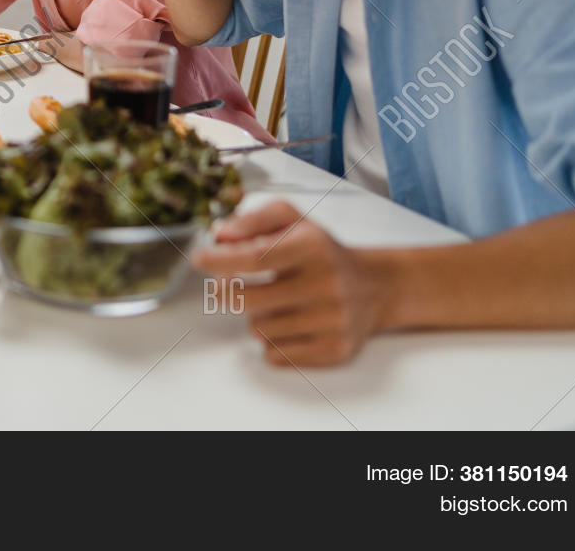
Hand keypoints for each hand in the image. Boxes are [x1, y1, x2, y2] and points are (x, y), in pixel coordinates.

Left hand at [194, 200, 391, 366]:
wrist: (375, 286)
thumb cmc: (322, 252)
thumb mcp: (292, 220)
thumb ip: (253, 220)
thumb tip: (220, 235)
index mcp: (313, 248)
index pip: (256, 258)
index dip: (220, 261)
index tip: (199, 260)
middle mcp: (326, 284)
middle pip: (248, 300)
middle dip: (227, 293)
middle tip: (227, 286)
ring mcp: (333, 321)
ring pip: (259, 330)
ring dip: (257, 316)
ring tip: (278, 302)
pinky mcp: (335, 350)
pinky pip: (276, 355)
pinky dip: (273, 341)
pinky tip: (290, 324)